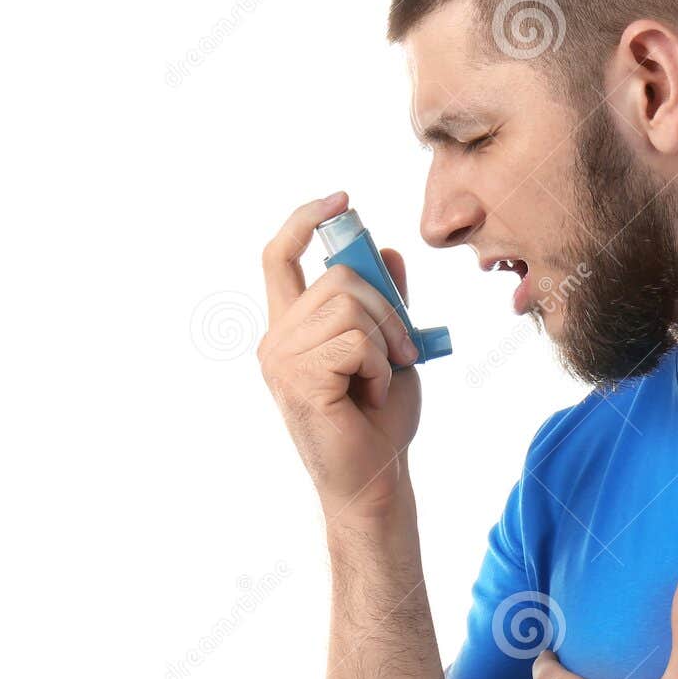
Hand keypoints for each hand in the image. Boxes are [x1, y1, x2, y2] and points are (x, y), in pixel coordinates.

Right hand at [259, 193, 421, 522]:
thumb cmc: (380, 421)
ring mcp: (281, 358)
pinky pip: (356, 341)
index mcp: (292, 327)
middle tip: (401, 354)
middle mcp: (277, 338)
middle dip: (388, 310)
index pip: (281, 256)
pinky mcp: (296, 379)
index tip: (343, 199)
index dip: (306, 219)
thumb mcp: (392, 349)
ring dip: (387, 343)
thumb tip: (387, 249)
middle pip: (339, 277)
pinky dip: (380, 366)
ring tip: (380, 380)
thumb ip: (386, 302)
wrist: (376, 479)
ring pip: (351, 306)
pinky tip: (371, 396)